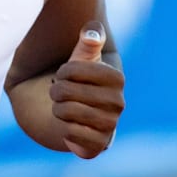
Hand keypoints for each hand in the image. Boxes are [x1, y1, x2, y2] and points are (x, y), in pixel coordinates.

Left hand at [50, 26, 124, 158]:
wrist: (78, 116)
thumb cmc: (79, 82)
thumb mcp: (82, 59)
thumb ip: (88, 41)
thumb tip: (92, 32)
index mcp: (117, 78)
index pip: (73, 69)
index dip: (62, 71)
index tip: (65, 74)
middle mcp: (119, 102)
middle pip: (66, 91)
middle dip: (56, 91)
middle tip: (62, 93)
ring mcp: (111, 124)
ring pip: (66, 111)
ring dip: (58, 109)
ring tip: (63, 107)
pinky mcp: (99, 144)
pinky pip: (69, 132)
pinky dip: (63, 128)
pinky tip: (70, 125)